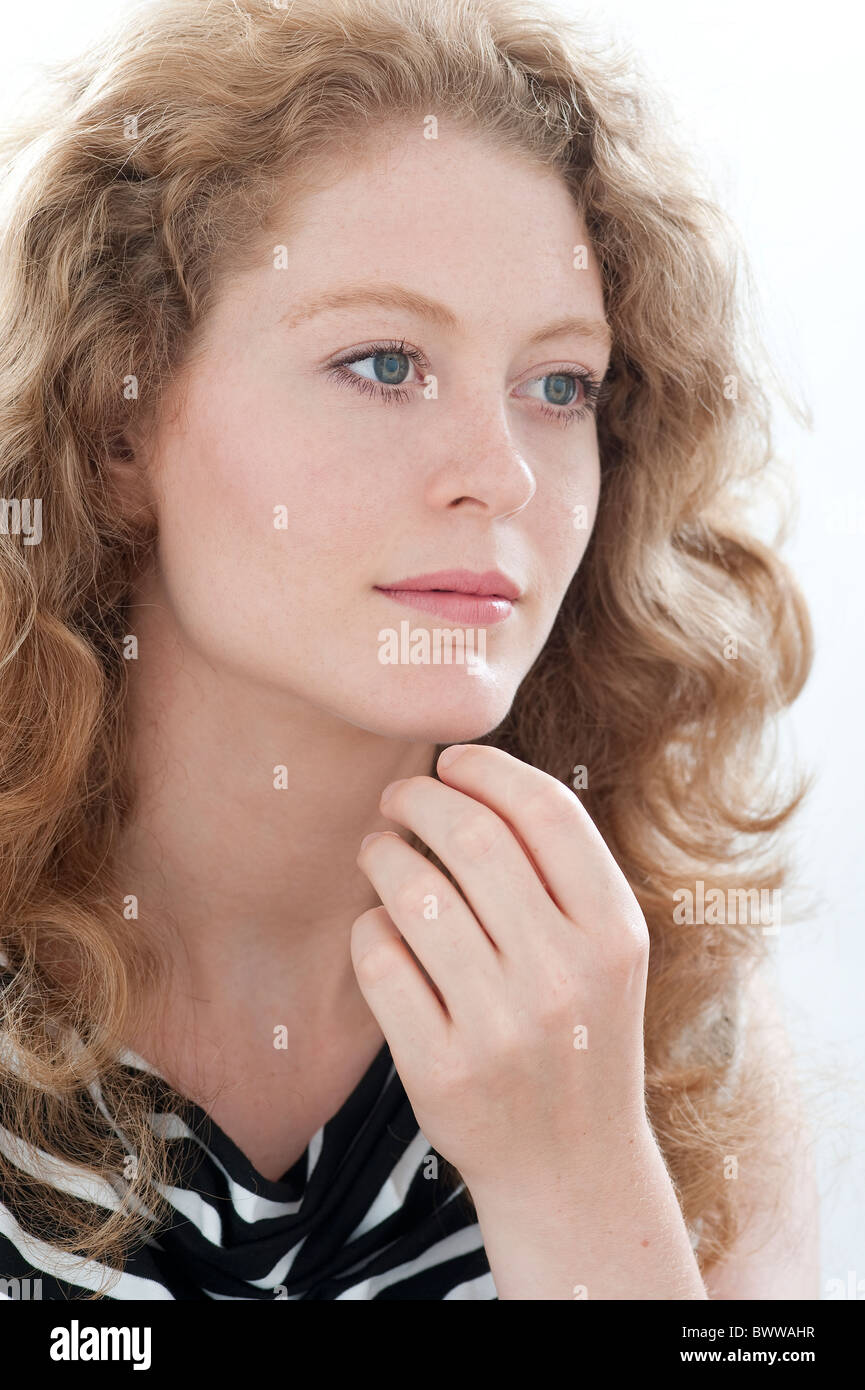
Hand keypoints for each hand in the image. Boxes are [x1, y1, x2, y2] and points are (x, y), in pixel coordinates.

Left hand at [351, 743, 652, 1200]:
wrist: (571, 1170)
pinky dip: (369, 926)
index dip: (487, 768)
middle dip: (419, 799)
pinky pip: (380, 958)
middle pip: (471, 837)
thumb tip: (473, 778)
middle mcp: (564, 975)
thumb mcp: (605, 954)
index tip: (451, 761)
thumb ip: (559, 873)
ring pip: (414, 891)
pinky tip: (381, 927)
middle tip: (398, 799)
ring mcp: (501, 1026)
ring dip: (382, 853)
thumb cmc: (578, 1035)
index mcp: (615, 934)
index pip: (546, 811)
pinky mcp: (440, 1069)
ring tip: (379, 851)